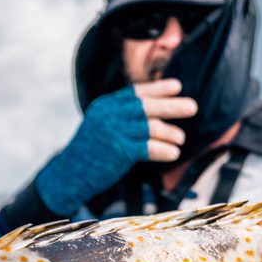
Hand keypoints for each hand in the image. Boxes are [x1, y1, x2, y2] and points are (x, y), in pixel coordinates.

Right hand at [35, 79, 197, 216]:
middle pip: (148, 106)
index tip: (177, 86)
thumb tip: (151, 112)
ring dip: (171, 133)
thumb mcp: (100, 126)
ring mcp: (114, 132)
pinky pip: (150, 147)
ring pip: (152, 127)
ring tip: (180, 139)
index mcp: (105, 105)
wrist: (68, 175)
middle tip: (193, 107)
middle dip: (172, 106)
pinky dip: (164, 150)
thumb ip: (120, 116)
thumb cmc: (88, 153)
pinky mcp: (120, 151)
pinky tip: (174, 153)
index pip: (136, 93)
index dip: (158, 89)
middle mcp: (110, 115)